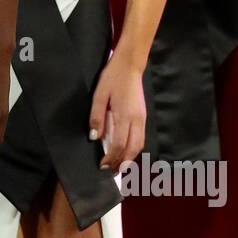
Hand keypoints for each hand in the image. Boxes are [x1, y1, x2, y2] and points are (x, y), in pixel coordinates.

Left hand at [89, 50, 145, 175]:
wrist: (130, 65)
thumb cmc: (112, 78)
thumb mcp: (99, 96)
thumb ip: (96, 117)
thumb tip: (94, 138)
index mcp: (125, 115)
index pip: (119, 144)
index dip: (111, 158)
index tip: (102, 166)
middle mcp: (137, 120)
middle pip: (133, 149)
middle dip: (122, 163)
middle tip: (110, 172)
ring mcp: (142, 118)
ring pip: (139, 145)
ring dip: (129, 159)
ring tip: (118, 166)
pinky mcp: (143, 116)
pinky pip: (141, 138)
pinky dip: (134, 149)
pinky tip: (126, 152)